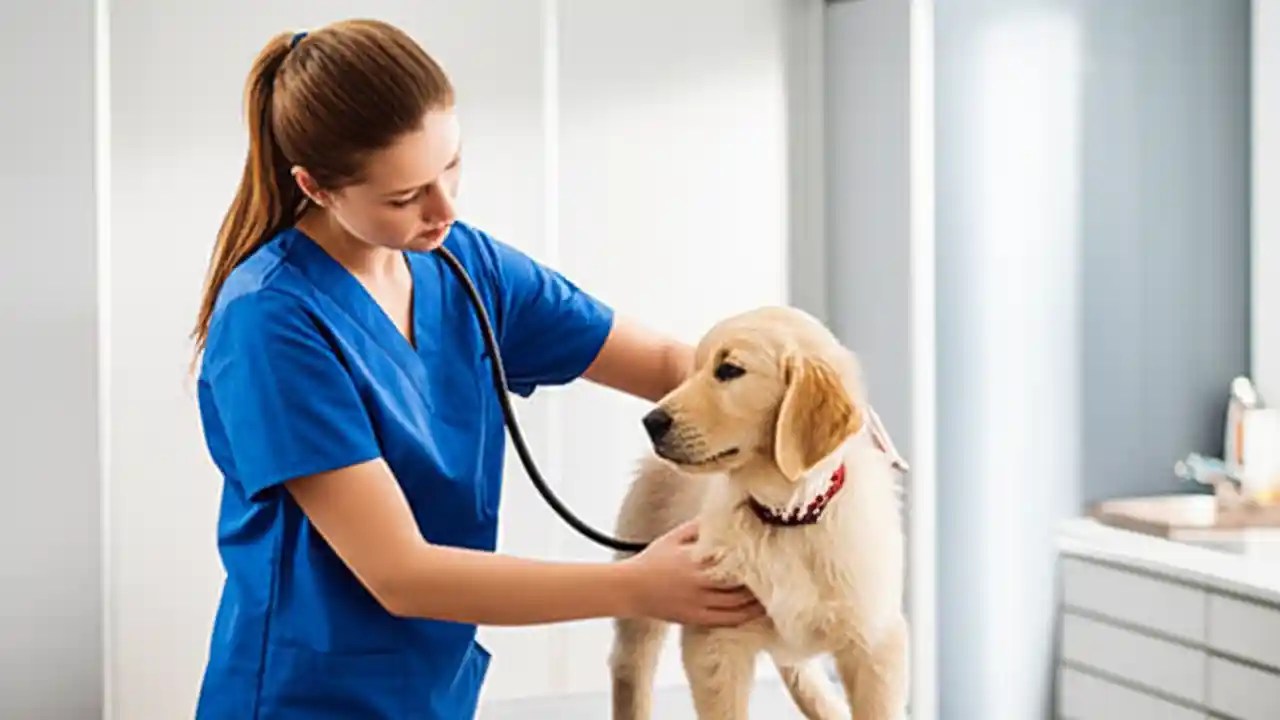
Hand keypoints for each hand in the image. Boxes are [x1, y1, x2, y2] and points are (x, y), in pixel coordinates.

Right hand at [621, 520, 764, 626]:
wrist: (630, 589)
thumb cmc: (652, 560)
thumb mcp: (674, 538)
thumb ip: (699, 528)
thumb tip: (723, 516)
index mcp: (696, 560)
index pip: (734, 560)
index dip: (755, 560)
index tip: (772, 556)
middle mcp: (699, 583)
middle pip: (740, 585)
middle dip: (761, 583)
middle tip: (781, 577)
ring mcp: (698, 604)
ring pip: (737, 605)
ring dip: (758, 601)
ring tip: (775, 596)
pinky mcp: (696, 619)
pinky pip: (726, 620)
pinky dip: (744, 617)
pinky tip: (756, 613)